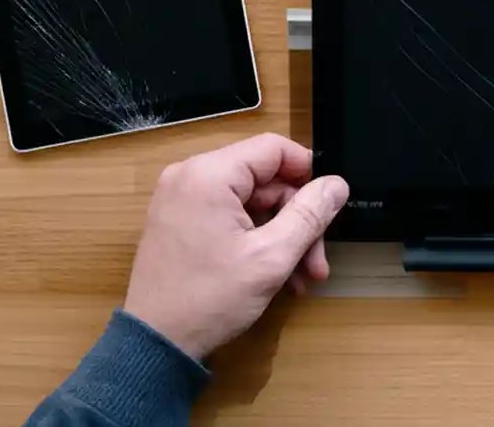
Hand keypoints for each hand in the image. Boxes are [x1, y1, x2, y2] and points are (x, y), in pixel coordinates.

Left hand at [123, 133, 349, 359]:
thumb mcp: (271, 257)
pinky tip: (278, 274)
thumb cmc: (208, 300)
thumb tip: (337, 184)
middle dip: (298, 219)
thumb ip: (310, 214)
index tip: (330, 204)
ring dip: (283, 235)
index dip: (309, 173)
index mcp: (209, 175)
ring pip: (252, 202)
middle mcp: (190, 177)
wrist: (156, 344)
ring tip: (302, 276)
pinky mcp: (181, 221)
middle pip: (265, 180)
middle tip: (318, 260)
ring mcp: (182, 200)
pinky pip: (232, 216)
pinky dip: (258, 239)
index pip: (274, 149)